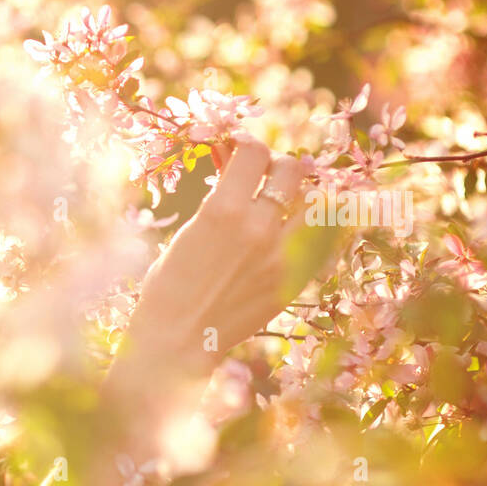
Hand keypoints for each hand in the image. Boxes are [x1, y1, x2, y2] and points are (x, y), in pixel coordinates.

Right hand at [114, 134, 316, 384]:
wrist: (177, 340)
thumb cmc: (167, 287)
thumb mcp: (186, 234)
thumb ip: (219, 206)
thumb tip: (237, 179)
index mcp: (223, 210)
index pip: (254, 152)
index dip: (248, 145)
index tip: (242, 150)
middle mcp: (258, 227)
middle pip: (291, 170)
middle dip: (278, 166)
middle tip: (267, 176)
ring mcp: (281, 256)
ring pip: (315, 203)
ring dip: (302, 197)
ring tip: (288, 203)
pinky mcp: (292, 281)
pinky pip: (319, 243)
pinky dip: (310, 231)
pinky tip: (295, 234)